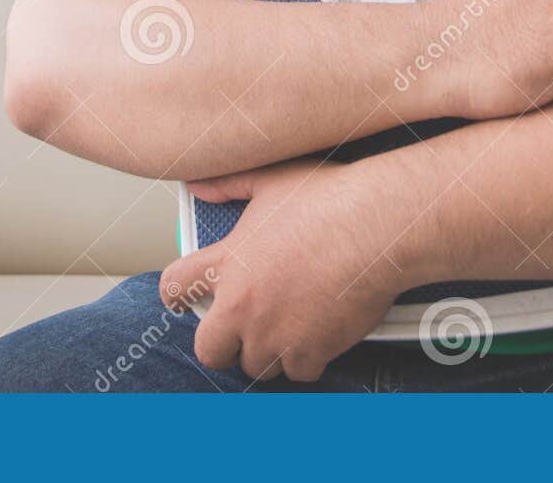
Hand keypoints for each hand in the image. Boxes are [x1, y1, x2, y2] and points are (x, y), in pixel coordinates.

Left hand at [160, 160, 407, 382]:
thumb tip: (198, 185)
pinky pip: (300, 372)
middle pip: (209, 350)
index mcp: (228, 264)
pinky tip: (317, 337)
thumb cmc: (328, 199)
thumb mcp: (271, 180)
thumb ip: (229, 184)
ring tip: (285, 330)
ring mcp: (276, 333)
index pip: (176, 287)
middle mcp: (243, 306)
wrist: (376, 227)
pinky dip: (308, 359)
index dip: (176, 295)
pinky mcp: (311, 350)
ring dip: (268, 352)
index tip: (182, 299)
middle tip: (238, 332)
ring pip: (257, 366)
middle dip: (221, 345)